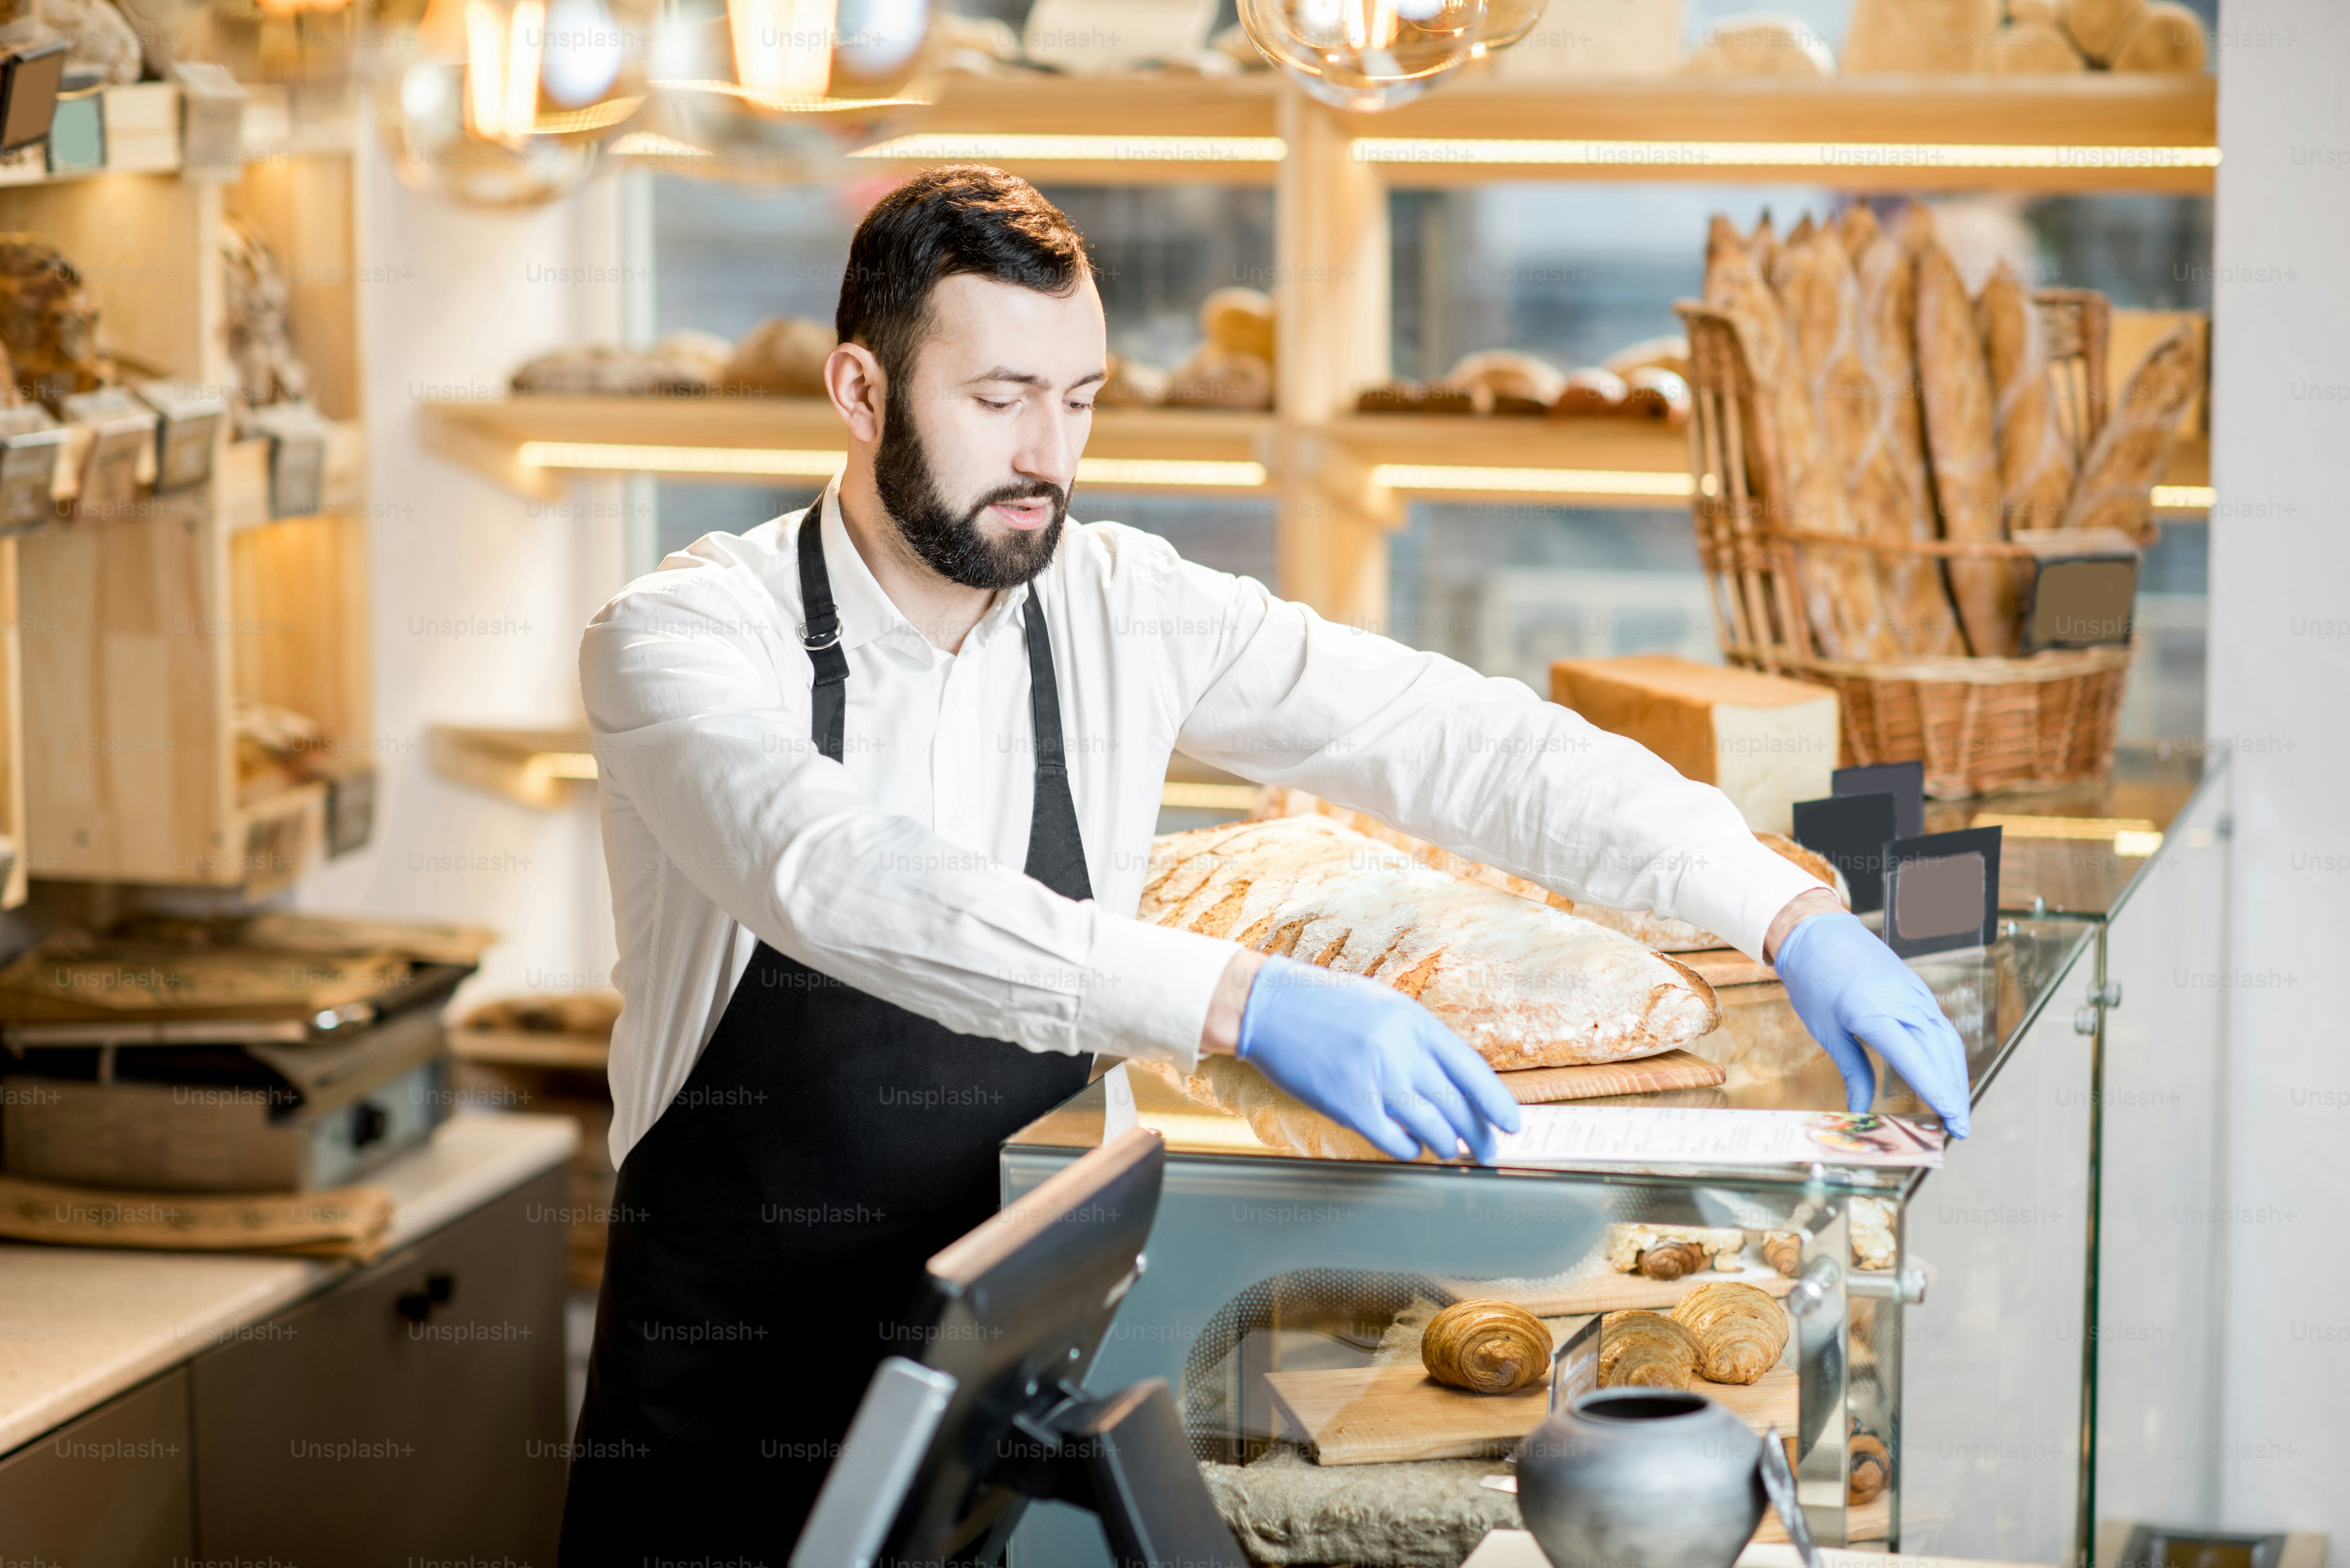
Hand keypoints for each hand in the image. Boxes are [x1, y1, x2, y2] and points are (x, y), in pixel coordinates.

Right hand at [1235, 957, 1523, 1162]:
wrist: (1269, 1006)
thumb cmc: (1328, 1005)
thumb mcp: (1386, 1007)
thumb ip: (1421, 1040)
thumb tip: (1455, 1081)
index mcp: (1415, 1021)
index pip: (1473, 1071)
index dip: (1498, 1104)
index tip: (1511, 1125)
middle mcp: (1401, 1049)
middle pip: (1457, 1105)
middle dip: (1478, 1135)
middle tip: (1486, 1151)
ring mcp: (1374, 1077)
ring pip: (1431, 1128)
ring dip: (1445, 1145)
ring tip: (1448, 1150)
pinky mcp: (1347, 1103)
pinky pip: (1392, 1139)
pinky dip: (1407, 1149)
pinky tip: (1409, 1148)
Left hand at [1773, 910, 1971, 1137]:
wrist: (1818, 933)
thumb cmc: (1815, 982)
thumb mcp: (1826, 1031)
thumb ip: (1851, 1070)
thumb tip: (1860, 1109)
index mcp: (1873, 1012)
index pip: (1914, 1057)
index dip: (1935, 1089)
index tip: (1951, 1117)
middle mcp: (1902, 1002)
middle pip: (1939, 1053)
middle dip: (1953, 1093)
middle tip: (1959, 1129)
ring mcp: (1915, 994)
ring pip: (1946, 1041)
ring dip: (1956, 1076)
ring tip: (1958, 1110)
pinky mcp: (1918, 990)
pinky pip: (1941, 1026)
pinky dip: (1948, 1055)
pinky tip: (1949, 1076)